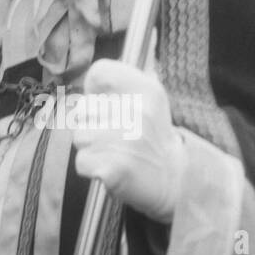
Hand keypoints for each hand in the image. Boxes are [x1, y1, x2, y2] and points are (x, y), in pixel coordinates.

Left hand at [70, 59, 185, 223]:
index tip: (109, 105)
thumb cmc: (151, 138)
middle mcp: (136, 112)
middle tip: (118, 137)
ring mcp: (124, 140)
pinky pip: (82, 162)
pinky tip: (113, 169)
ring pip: (79, 137)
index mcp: (146, 90)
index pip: (100, 72)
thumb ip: (117, 82)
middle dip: (93, 124)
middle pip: (82, 109)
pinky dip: (92, 168)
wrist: (176, 182)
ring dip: (92, 148)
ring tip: (117, 153)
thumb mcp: (148, 98)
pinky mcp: (113, 168)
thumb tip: (88, 82)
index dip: (96, 90)